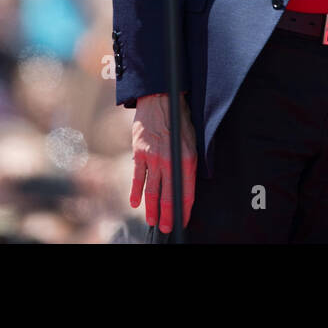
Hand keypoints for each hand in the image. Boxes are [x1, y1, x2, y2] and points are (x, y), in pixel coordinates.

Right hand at [130, 92, 196, 233]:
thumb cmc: (180, 120)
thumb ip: (189, 162)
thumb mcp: (192, 141)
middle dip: (168, 215)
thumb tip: (186, 184)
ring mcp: (153, 158)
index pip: (186, 191)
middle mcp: (170, 161)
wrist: (161, 100)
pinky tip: (134, 204)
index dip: (184, 210)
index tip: (182, 221)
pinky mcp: (139, 153)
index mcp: (186, 158)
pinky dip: (135, 193)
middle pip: (168, 195)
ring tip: (153, 221)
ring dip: (152, 209)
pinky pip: (137, 178)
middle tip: (167, 228)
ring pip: (152, 190)